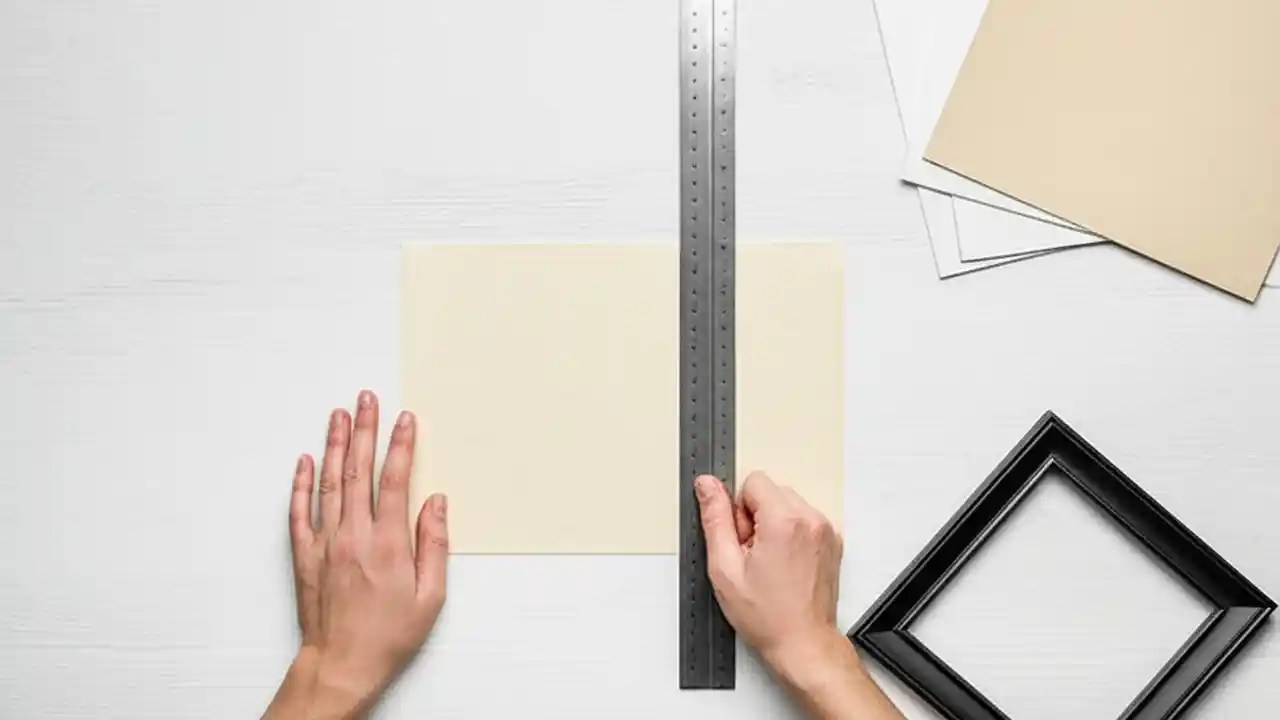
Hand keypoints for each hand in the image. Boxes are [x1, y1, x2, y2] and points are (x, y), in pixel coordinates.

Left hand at [266, 390, 448, 719]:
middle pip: (358, 470)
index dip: (400, 445)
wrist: (341, 665)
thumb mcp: (430, 597)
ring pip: (329, 483)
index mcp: (388, 544)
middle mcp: (353, 536)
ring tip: (338, 414)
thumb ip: (434, 545)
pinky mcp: (304, 556)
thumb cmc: (388, 636)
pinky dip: (301, 483)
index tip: (405, 419)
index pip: (394, 480)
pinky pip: (299, 511)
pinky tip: (305, 461)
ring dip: (334, 445)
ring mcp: (325, 544)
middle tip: (366, 399)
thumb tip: (435, 503)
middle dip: (364, 430)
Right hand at [695, 472, 901, 719]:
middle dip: (755, 516)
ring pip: (788, 505)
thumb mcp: (725, 568)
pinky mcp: (832, 542)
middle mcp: (811, 520)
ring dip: (773, 525)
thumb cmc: (769, 616)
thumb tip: (708, 486)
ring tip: (769, 562)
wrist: (803, 643)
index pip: (753, 481)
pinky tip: (783, 564)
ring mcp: (826, 531)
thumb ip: (714, 518)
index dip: (738, 510)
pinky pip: (803, 520)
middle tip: (752, 554)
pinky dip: (791, 535)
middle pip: (772, 491)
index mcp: (785, 521)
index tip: (741, 538)